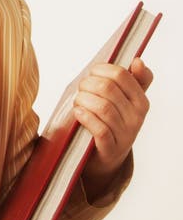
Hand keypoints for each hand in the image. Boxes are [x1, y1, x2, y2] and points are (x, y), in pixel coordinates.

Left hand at [74, 57, 152, 201]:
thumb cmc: (112, 124)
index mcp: (141, 101)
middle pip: (108, 89)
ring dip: (83, 100)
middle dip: (87, 84)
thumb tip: (138, 60)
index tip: (91, 74)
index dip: (100, 70)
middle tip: (80, 88)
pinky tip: (78, 113)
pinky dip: (85, 117)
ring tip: (77, 101)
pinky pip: (100, 129)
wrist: (106, 159)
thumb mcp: (125, 102)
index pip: (121, 75)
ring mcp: (125, 134)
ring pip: (103, 108)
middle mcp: (136, 117)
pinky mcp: (110, 149)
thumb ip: (133, 81)